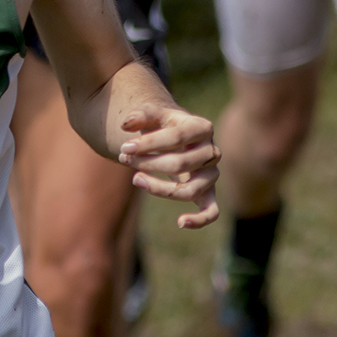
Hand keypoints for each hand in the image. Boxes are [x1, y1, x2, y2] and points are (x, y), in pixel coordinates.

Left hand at [115, 103, 219, 228]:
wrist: (174, 134)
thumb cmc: (162, 124)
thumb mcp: (152, 114)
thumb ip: (141, 115)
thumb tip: (126, 124)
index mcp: (202, 127)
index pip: (176, 138)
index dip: (148, 144)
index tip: (124, 148)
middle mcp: (212, 151)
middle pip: (180, 164)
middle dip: (148, 163)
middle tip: (124, 159)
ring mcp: (212, 174)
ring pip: (190, 190)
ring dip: (159, 188)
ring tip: (136, 179)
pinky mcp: (209, 194)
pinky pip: (212, 212)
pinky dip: (199, 220)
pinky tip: (180, 222)